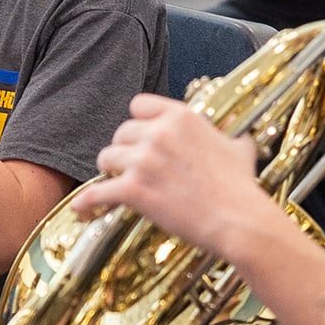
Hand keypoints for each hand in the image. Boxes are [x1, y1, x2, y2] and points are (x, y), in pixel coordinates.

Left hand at [73, 93, 265, 245]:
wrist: (238, 219)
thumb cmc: (241, 188)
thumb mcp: (238, 148)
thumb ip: (227, 137)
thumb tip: (238, 138)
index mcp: (181, 117)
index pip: (138, 105)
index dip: (137, 122)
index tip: (139, 137)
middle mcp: (159, 133)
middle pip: (120, 133)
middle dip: (124, 151)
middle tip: (131, 168)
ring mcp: (144, 160)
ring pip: (106, 158)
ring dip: (110, 172)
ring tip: (116, 185)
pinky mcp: (134, 189)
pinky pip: (97, 193)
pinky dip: (87, 203)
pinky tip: (83, 211)